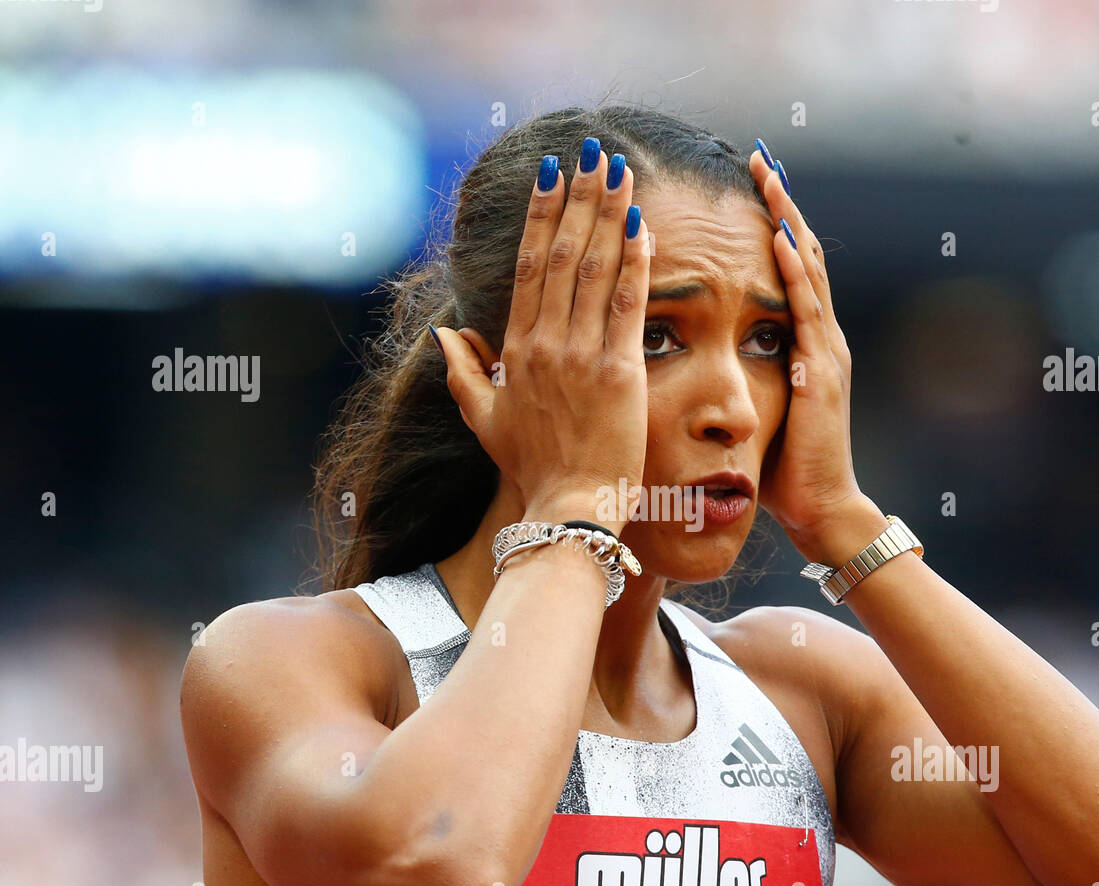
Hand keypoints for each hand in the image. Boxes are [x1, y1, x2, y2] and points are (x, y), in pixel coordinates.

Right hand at [435, 141, 650, 528]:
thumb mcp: (484, 420)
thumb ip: (462, 374)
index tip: (552, 176)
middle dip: (579, 197)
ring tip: (620, 171)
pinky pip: (629, 305)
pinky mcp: (619, 372)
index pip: (529, 268)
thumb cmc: (533, 469)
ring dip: (609, 214)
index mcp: (515, 350)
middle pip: (562, 255)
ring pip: (594, 269)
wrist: (568, 509)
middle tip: (593, 152)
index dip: (541, 216)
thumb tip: (444, 335)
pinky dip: (636, 263)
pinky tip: (643, 226)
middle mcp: (545, 343)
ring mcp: (581, 356)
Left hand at [749, 145, 865, 550]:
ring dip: (790, 221)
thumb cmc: (785, 468)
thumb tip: (712, 354)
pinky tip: (781, 240)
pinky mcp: (823, 373)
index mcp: (804, 344)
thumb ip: (747, 376)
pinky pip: (808, 312)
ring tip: (772, 177)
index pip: (789, 269)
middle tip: (761, 157)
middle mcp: (822, 338)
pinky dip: (796, 273)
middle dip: (784, 205)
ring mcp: (827, 352)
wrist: (819, 510)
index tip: (750, 183)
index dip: (772, 223)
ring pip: (810, 271)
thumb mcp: (761, 410)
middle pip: (804, 254)